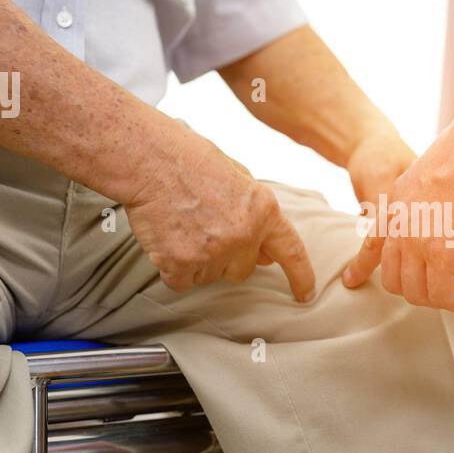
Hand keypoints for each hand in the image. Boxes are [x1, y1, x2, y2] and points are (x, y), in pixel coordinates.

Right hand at [124, 122, 315, 299]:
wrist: (149, 158)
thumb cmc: (191, 161)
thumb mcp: (239, 178)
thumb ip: (257, 215)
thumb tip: (266, 254)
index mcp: (263, 211)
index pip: (291, 251)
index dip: (300, 275)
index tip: (304, 294)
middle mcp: (243, 235)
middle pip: (242, 269)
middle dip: (227, 255)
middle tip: (203, 225)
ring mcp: (213, 252)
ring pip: (211, 276)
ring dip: (198, 260)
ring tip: (182, 226)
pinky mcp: (182, 265)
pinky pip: (182, 282)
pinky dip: (173, 268)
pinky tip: (167, 239)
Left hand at [342, 72, 453, 310]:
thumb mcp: (443, 174)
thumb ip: (439, 197)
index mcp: (399, 201)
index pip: (372, 242)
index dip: (362, 266)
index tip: (352, 281)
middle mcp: (401, 223)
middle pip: (395, 278)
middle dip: (424, 290)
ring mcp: (418, 240)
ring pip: (418, 293)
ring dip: (447, 300)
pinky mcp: (444, 252)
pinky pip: (445, 296)